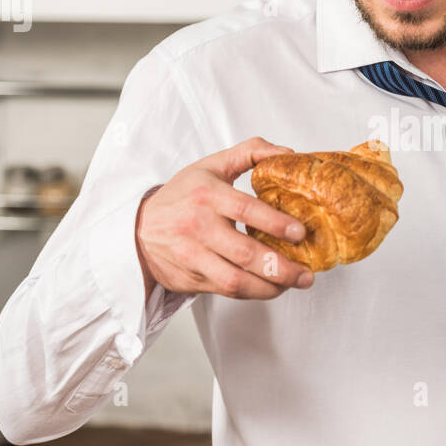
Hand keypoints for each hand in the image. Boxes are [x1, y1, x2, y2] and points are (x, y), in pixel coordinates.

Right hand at [134, 137, 313, 300]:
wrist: (138, 229)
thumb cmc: (182, 195)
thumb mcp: (211, 166)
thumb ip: (250, 153)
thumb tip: (287, 153)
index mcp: (207, 194)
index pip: (245, 210)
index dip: (276, 223)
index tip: (300, 233)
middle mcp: (198, 226)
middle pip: (245, 253)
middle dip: (281, 267)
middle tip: (306, 273)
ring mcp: (193, 256)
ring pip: (236, 280)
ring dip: (270, 287)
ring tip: (294, 283)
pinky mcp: (190, 278)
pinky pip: (227, 291)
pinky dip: (253, 293)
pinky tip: (271, 287)